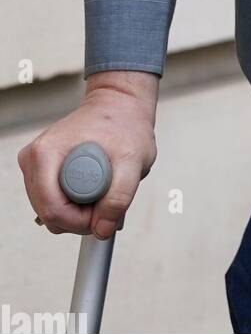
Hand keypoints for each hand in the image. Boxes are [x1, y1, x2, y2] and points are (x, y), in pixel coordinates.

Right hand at [18, 72, 158, 239]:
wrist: (120, 104)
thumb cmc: (125, 124)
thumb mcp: (133, 159)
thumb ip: (120, 197)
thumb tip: (102, 229)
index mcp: (46, 154)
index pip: (52, 210)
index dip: (81, 220)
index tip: (104, 210)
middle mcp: (33, 159)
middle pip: (48, 213)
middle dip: (79, 216)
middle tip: (106, 197)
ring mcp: (35, 164)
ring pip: (50, 210)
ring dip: (77, 209)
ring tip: (101, 186)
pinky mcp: (42, 169)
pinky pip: (54, 200)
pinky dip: (73, 201)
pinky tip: (91, 186)